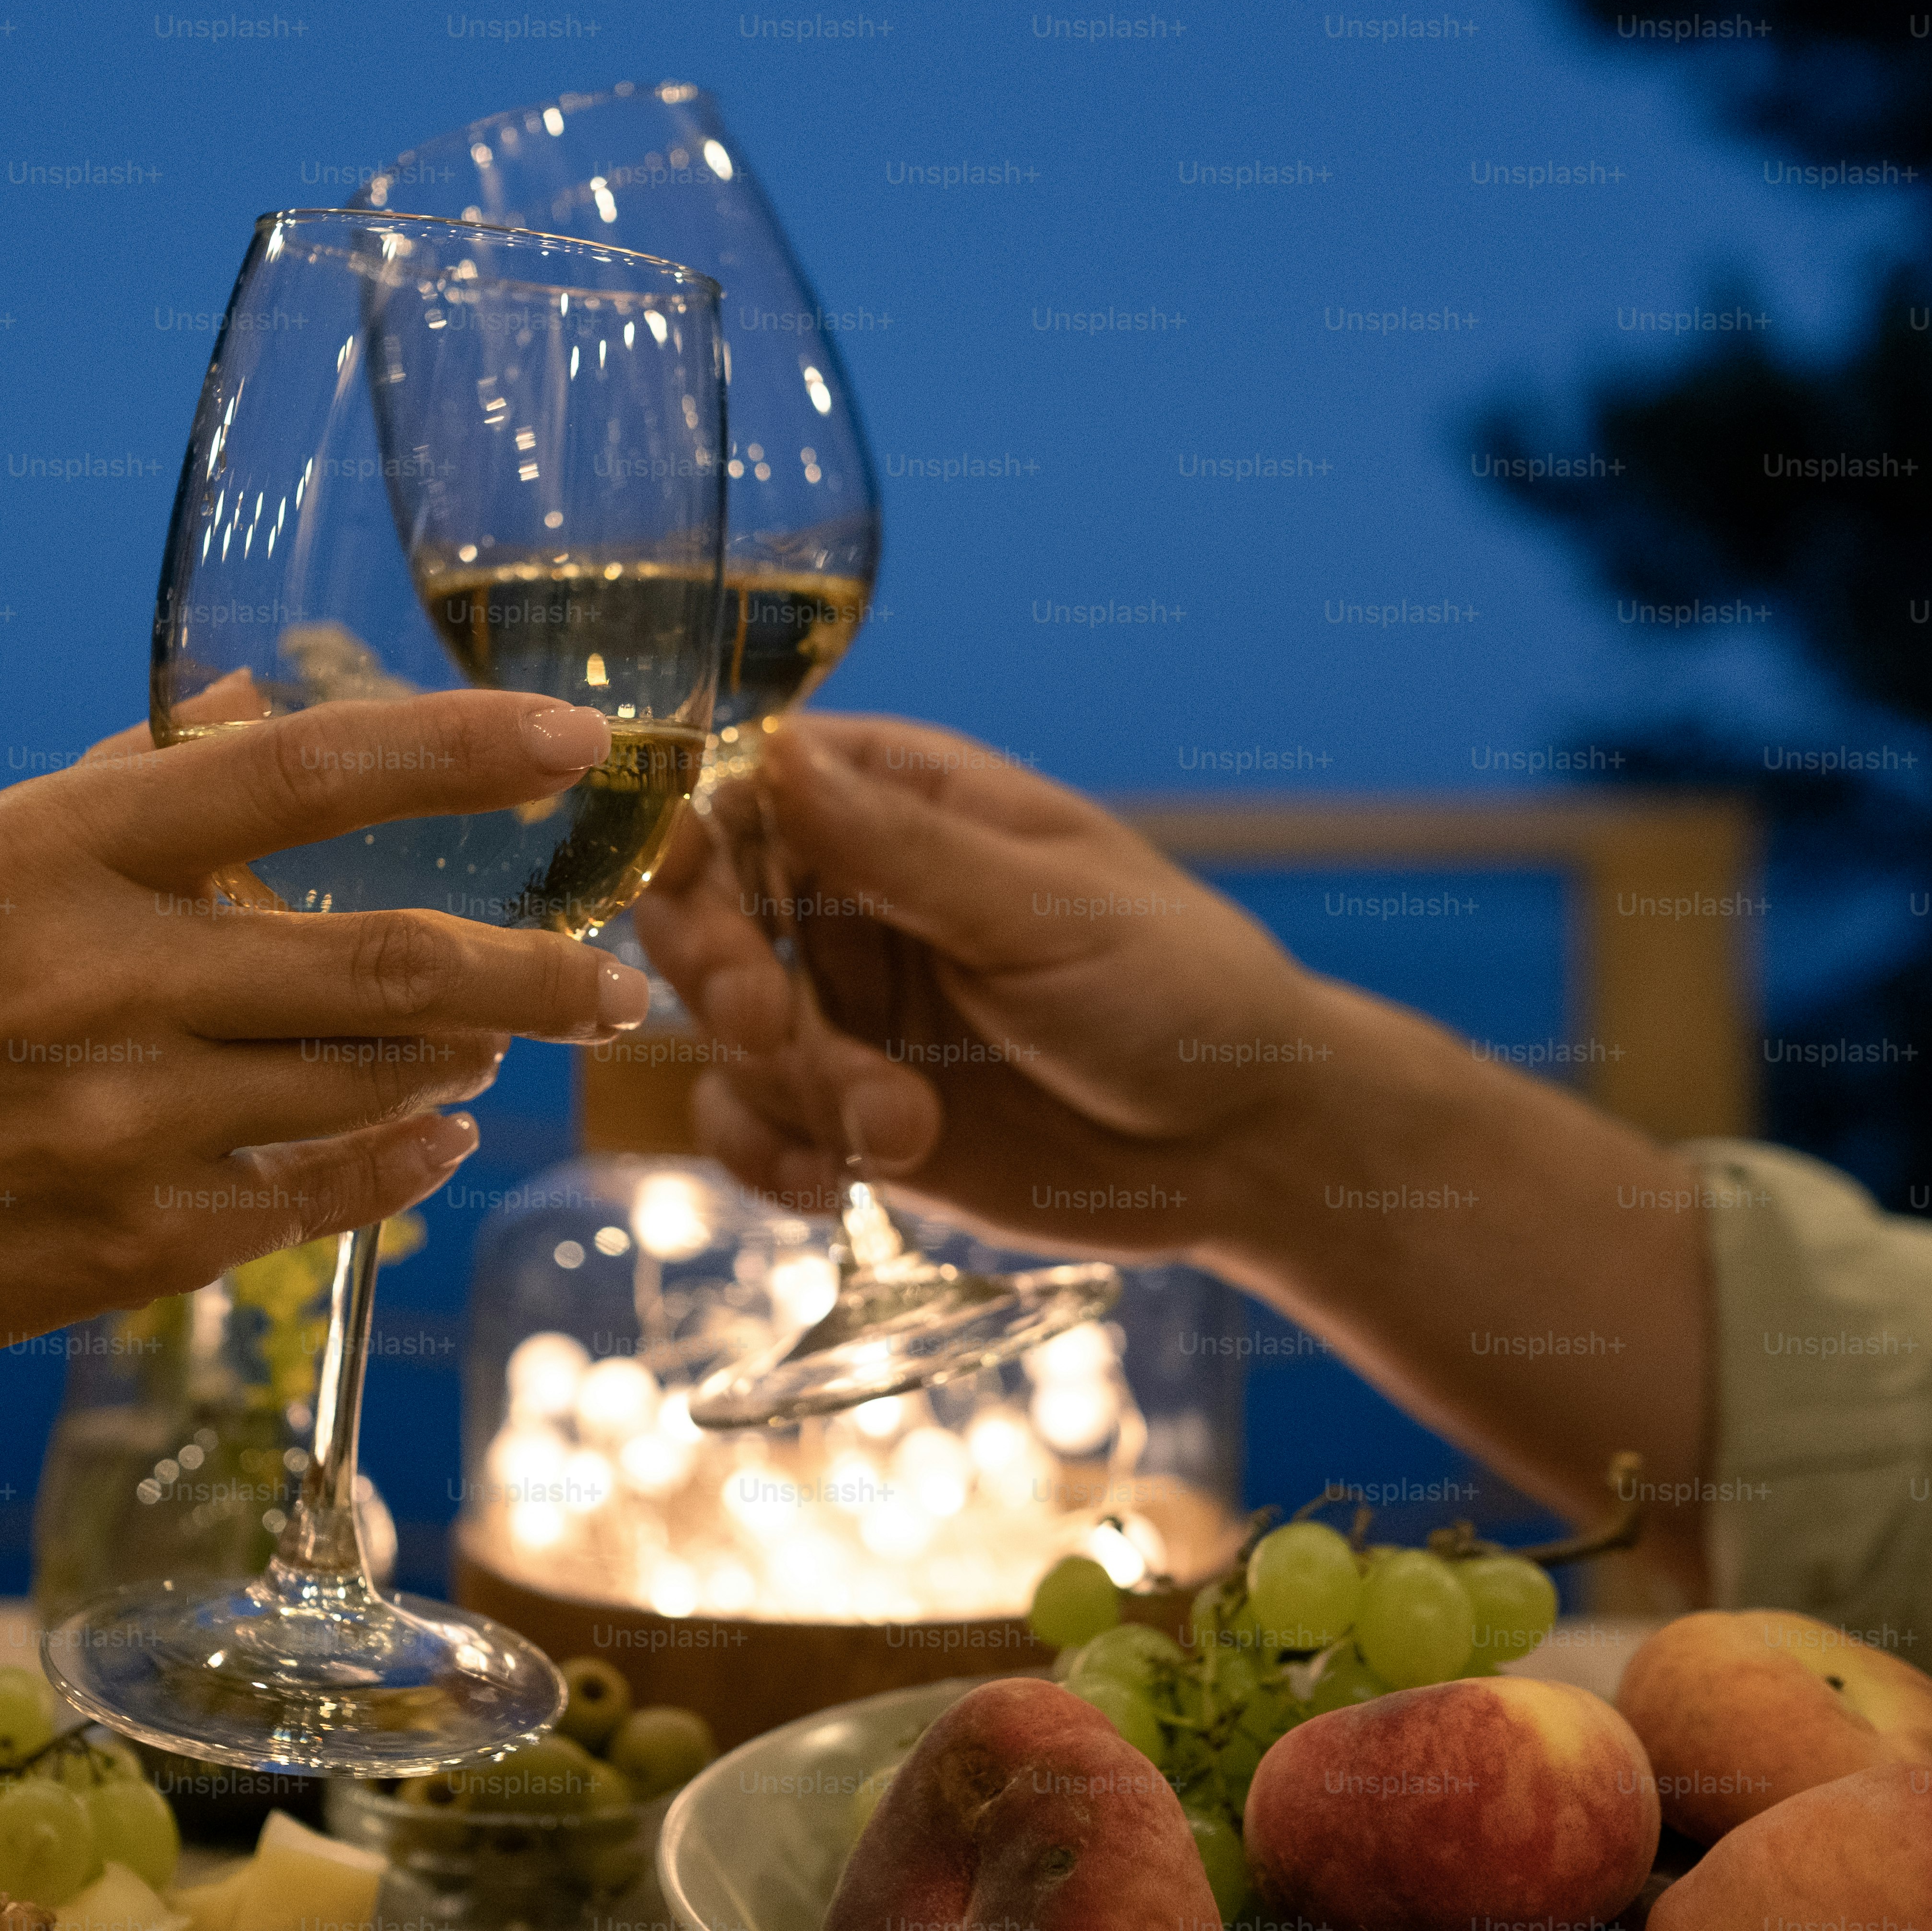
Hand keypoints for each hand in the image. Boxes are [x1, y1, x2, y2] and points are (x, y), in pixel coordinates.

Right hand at [0, 683, 650, 1363]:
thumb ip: (132, 787)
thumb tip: (265, 704)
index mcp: (53, 855)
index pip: (302, 775)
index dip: (459, 749)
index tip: (577, 739)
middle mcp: (98, 983)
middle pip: (388, 961)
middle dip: (538, 970)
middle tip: (619, 976)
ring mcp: (122, 1126)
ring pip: (377, 1084)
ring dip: (466, 1059)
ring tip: (498, 1037)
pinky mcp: (137, 1244)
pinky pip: (330, 1194)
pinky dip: (406, 1158)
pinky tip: (436, 1129)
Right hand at [641, 713, 1320, 1258]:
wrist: (1240, 1147)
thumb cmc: (1177, 988)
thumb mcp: (1043, 908)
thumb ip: (900, 846)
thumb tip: (777, 750)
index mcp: (901, 807)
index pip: (748, 788)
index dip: (696, 834)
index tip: (691, 885)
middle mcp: (851, 901)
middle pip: (704, 910)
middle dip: (719, 969)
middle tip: (764, 1020)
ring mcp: (843, 1010)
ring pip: (724, 1033)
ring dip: (787, 1086)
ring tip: (899, 1127)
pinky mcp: (846, 1110)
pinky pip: (752, 1125)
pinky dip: (770, 1156)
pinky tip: (834, 1181)